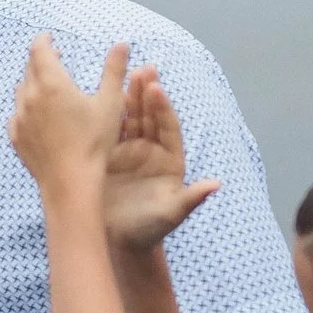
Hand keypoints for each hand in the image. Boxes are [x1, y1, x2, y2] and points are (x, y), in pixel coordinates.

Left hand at [8, 37, 126, 191]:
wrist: (71, 183)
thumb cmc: (94, 143)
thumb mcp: (110, 104)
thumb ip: (114, 71)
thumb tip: (122, 45)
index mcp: (52, 83)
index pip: (39, 49)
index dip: (44, 40)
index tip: (51, 38)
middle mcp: (30, 96)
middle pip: (29, 68)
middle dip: (41, 60)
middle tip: (54, 58)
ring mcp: (19, 118)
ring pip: (21, 91)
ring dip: (32, 83)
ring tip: (48, 86)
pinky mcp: (16, 137)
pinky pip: (16, 115)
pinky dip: (26, 108)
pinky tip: (37, 115)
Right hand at [103, 66, 218, 250]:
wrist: (120, 242)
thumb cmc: (150, 230)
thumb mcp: (171, 215)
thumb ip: (191, 199)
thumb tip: (215, 185)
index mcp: (170, 160)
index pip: (168, 128)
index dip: (162, 109)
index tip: (156, 88)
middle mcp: (151, 152)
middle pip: (149, 117)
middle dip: (146, 94)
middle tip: (142, 69)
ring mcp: (128, 152)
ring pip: (129, 119)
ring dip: (127, 97)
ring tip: (124, 73)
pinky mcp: (108, 156)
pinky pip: (107, 131)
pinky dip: (105, 113)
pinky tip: (97, 96)